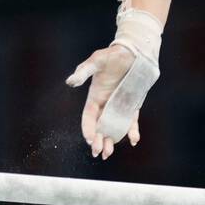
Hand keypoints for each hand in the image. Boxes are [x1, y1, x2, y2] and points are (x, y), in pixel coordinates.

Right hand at [67, 44, 142, 159]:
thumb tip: (70, 82)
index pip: (88, 116)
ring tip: (109, 152)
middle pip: (100, 126)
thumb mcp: (96, 61)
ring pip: (114, 128)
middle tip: (99, 152)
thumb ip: (83, 71)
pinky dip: (132, 131)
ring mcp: (119, 106)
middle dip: (98, 140)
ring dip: (111, 140)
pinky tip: (134, 140)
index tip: (89, 139)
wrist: (134, 52)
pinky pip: (132, 121)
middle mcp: (105, 104)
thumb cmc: (113, 55)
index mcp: (95, 96)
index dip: (87, 129)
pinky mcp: (133, 106)